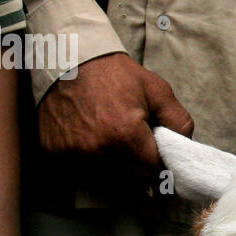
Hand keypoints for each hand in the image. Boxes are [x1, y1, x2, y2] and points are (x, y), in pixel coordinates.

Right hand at [37, 52, 193, 175]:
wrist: (69, 58)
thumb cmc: (116, 74)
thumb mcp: (158, 90)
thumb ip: (179, 122)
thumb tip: (183, 148)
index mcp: (124, 136)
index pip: (153, 170)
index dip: (159, 161)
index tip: (157, 149)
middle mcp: (96, 150)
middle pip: (130, 177)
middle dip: (139, 163)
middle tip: (135, 140)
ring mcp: (71, 154)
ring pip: (105, 175)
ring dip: (113, 162)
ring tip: (111, 134)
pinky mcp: (52, 152)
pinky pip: (79, 167)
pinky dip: (88, 158)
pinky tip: (90, 136)